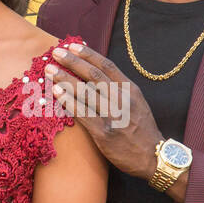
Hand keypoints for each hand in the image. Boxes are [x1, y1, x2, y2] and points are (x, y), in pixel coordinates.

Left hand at [44, 42, 161, 180]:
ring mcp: (114, 116)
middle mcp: (122, 99)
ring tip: (49, 71)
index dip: (88, 54)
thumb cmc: (142, 130)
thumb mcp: (136, 103)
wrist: (154, 157)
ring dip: (65, 79)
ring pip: (86, 92)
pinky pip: (83, 114)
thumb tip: (95, 76)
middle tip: (55, 53)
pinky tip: (57, 93)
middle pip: (93, 75)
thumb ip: (119, 90)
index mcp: (130, 89)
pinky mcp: (105, 133)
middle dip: (72, 62)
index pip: (107, 66)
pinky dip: (69, 102)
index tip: (72, 45)